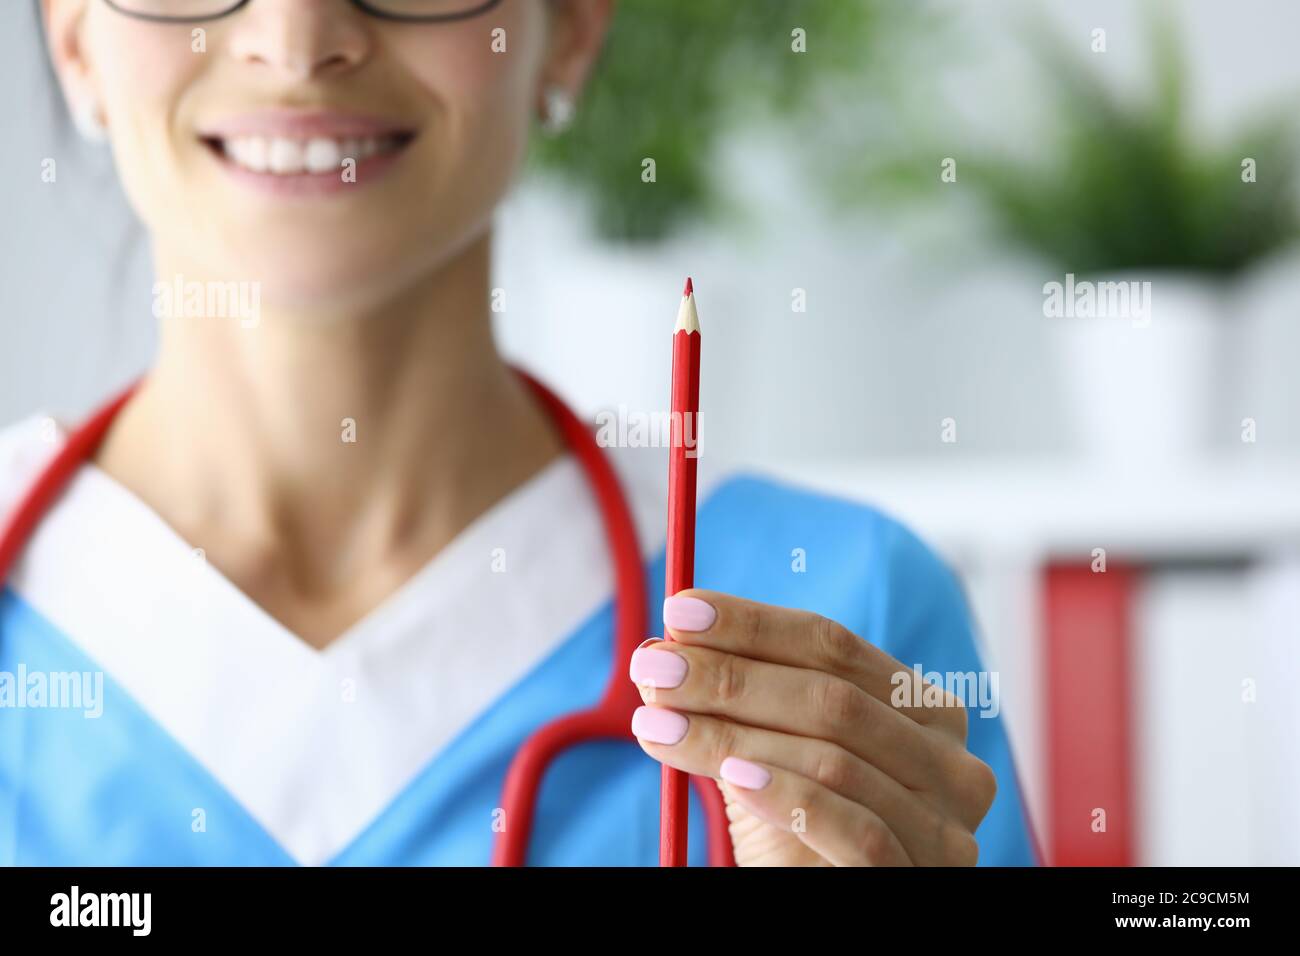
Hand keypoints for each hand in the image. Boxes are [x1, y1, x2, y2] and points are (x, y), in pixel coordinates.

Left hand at [627, 590, 996, 865]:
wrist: (820, 902)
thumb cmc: (797, 837)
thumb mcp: (767, 757)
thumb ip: (732, 705)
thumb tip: (660, 648)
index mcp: (924, 712)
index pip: (835, 646)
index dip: (754, 625)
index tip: (680, 611)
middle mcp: (951, 762)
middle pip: (832, 698)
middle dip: (731, 676)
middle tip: (654, 666)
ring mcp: (944, 826)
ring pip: (834, 758)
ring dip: (733, 734)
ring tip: (659, 722)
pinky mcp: (923, 877)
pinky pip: (857, 829)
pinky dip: (790, 795)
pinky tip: (734, 776)